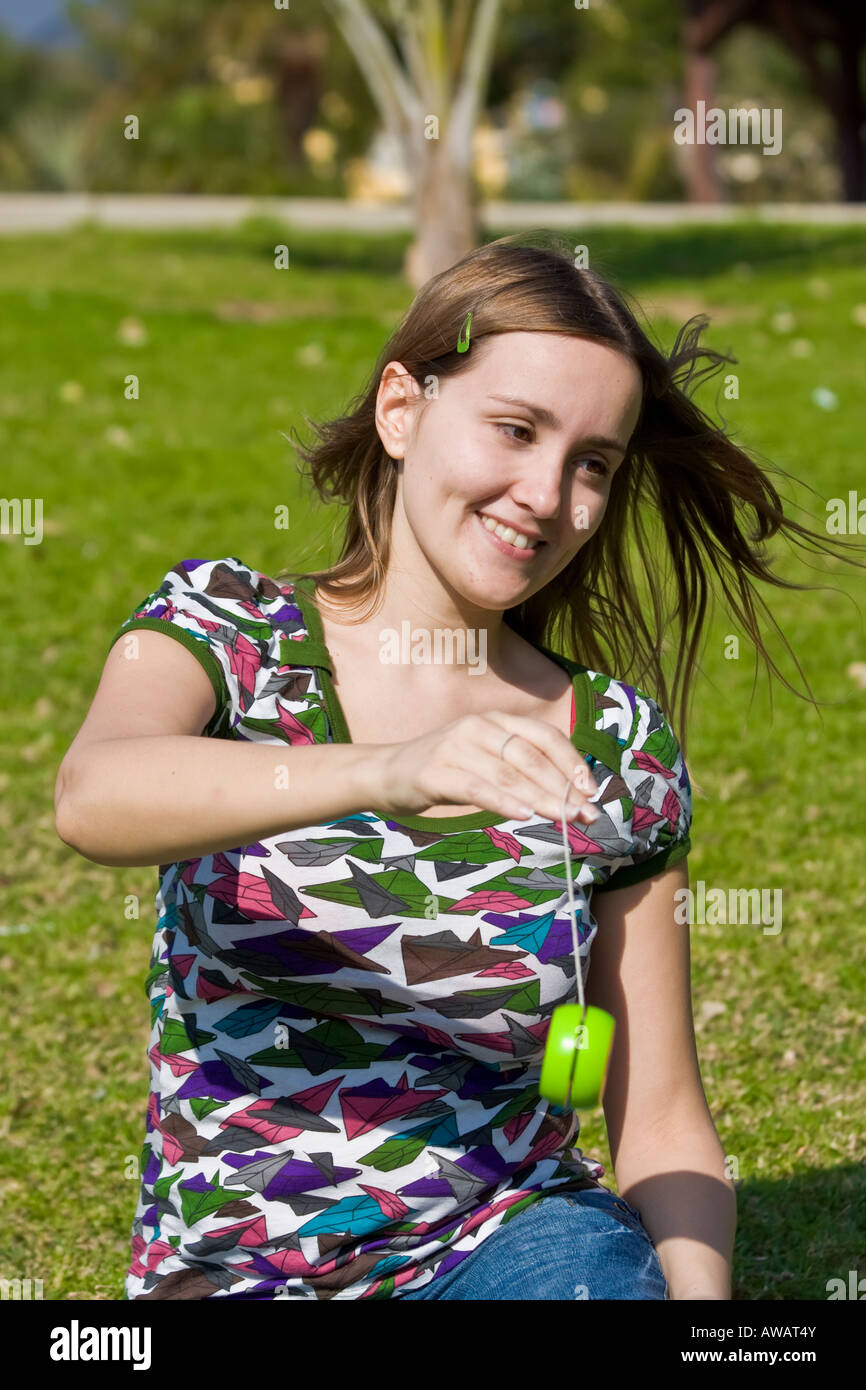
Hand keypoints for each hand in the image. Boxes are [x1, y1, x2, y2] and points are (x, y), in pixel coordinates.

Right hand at [376, 710, 600, 824]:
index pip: (545, 737)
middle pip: (531, 757)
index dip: (572, 762)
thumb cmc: (444, 770)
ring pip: (509, 774)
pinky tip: (523, 815)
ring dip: (542, 798)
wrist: (386, 773)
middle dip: (563, 787)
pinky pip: (476, 787)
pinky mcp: (434, 772)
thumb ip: (519, 767)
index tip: (592, 790)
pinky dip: (503, 801)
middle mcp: (477, 727)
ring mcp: (454, 747)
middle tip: (586, 814)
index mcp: (495, 720)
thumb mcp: (484, 758)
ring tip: (566, 819)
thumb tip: (569, 792)